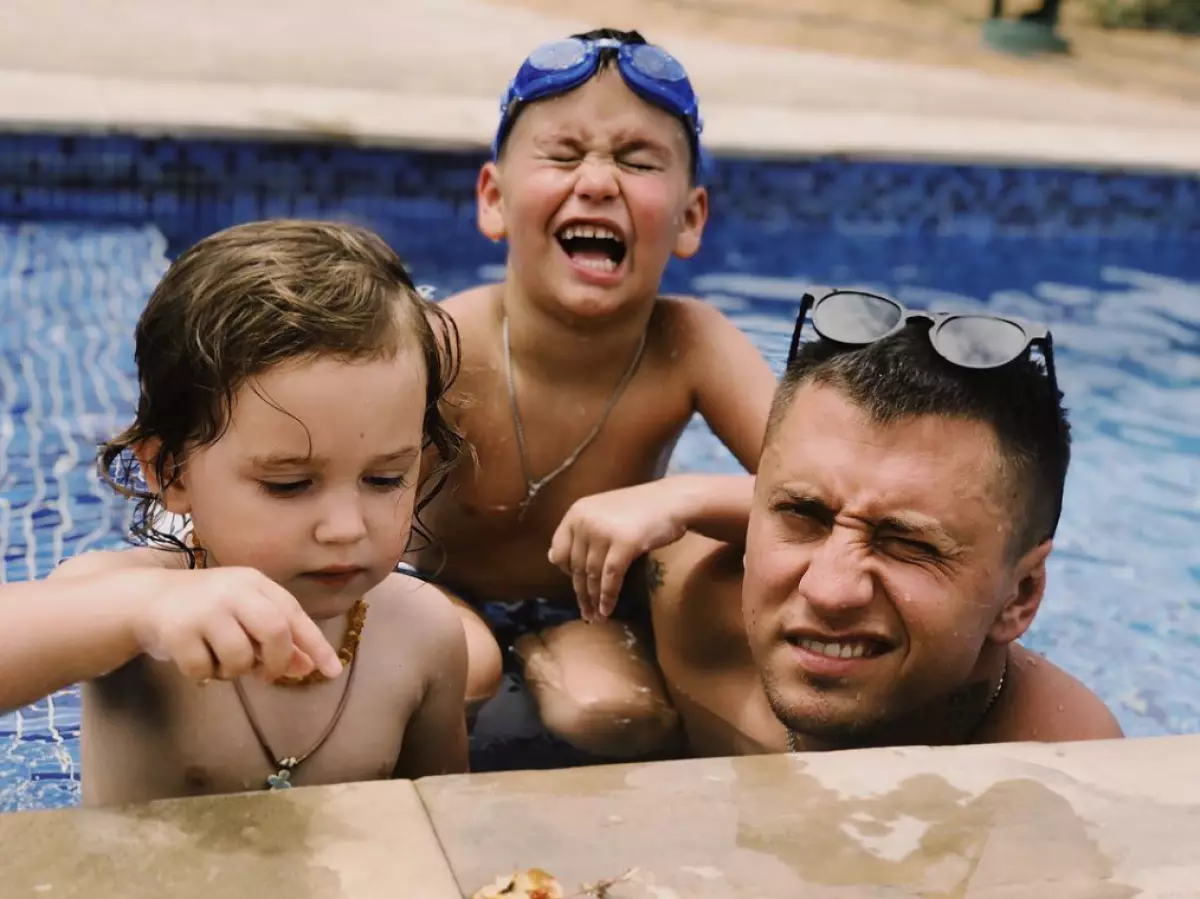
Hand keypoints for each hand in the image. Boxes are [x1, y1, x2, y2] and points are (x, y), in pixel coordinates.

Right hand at [131, 567, 343, 683]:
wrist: (149, 597)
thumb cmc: (209, 608)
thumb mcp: (246, 614)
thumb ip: (278, 638)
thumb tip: (309, 667)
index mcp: (255, 583)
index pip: (294, 614)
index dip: (316, 644)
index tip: (334, 671)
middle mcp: (233, 590)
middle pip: (275, 631)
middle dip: (277, 661)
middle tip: (267, 675)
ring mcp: (204, 608)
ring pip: (239, 657)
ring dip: (234, 671)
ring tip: (221, 661)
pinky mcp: (177, 630)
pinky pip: (204, 669)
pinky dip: (204, 675)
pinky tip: (195, 659)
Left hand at [548, 483, 687, 621]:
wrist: (672, 500)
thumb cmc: (638, 509)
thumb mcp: (602, 514)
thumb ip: (579, 533)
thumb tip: (551, 558)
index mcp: (576, 512)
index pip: (558, 550)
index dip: (565, 571)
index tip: (576, 584)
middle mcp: (585, 521)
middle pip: (576, 566)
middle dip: (581, 593)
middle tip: (586, 613)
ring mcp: (604, 532)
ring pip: (592, 575)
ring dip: (594, 600)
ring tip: (596, 617)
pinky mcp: (624, 543)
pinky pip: (611, 578)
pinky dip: (608, 597)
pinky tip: (608, 610)